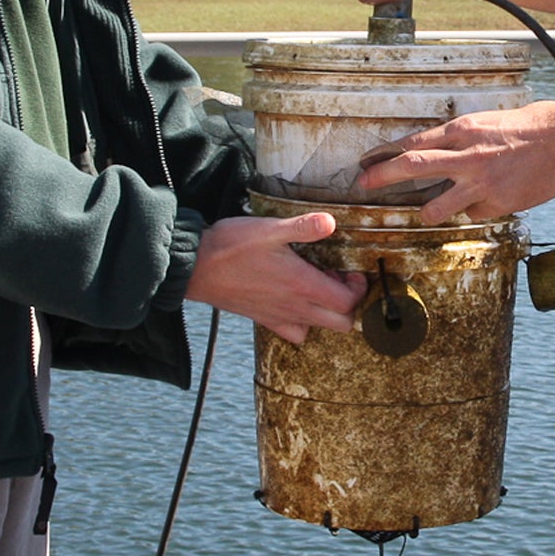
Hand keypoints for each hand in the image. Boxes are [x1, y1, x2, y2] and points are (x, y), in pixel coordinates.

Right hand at [184, 213, 368, 343]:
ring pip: (320, 328)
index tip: (349, 270)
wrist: (196, 267)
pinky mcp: (264, 320)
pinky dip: (302, 322)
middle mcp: (295, 307)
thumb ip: (304, 227)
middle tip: (338, 279)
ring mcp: (280, 317)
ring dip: (328, 311)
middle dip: (349, 303)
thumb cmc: (231, 246)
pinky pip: (294, 334)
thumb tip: (331, 222)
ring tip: (317, 286)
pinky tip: (296, 300)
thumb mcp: (270, 228)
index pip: (348, 302)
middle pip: (341, 323)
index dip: (358, 288)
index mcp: (302, 285)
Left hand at [355, 100, 554, 223]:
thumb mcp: (490, 122)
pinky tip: (493, 199)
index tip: (369, 162)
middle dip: (382, 177)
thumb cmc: (532, 126)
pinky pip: (474, 213)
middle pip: (412, 167)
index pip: (414, 143)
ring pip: (436, 206)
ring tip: (429, 213)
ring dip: (428, 212)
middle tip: (364, 184)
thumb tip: (438, 152)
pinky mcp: (498, 203)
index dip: (387, 154)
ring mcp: (481, 182)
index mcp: (463, 129)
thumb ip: (463, 138)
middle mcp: (467, 154)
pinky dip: (476, 209)